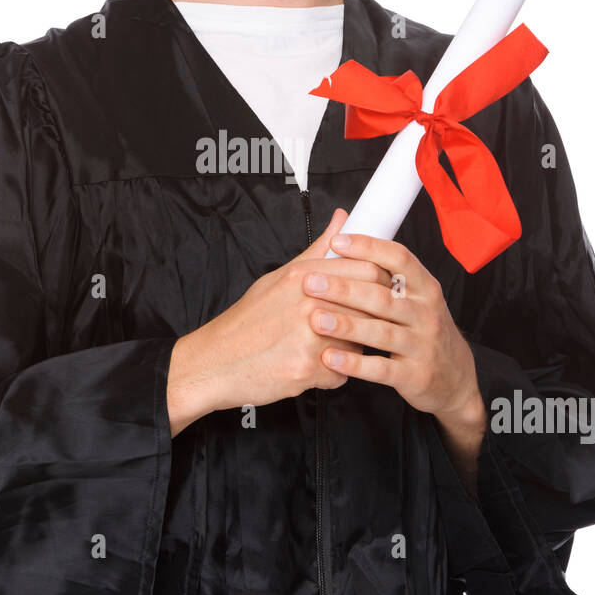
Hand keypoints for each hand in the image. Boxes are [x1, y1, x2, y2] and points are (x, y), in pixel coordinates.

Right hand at [167, 208, 393, 434]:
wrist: (214, 362)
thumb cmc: (246, 322)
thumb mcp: (278, 278)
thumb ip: (317, 250)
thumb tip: (342, 218)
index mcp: (303, 276)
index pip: (367, 270)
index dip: (380, 283)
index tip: (377, 293)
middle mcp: (309, 301)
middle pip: (370, 306)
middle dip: (369, 319)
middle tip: (357, 326)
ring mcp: (310, 336)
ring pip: (359, 343)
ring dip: (348, 350)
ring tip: (322, 348)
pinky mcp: (308, 369)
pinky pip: (341, 374)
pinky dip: (329, 375)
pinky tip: (309, 368)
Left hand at [302, 232, 486, 482]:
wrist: (454, 376)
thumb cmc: (423, 328)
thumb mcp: (414, 296)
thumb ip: (383, 270)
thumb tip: (345, 231)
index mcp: (425, 287)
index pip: (399, 259)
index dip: (368, 248)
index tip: (337, 243)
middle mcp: (426, 313)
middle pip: (383, 296)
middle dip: (344, 288)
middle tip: (310, 282)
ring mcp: (422, 345)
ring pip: (381, 332)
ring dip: (347, 325)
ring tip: (315, 319)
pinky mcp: (415, 375)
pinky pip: (381, 368)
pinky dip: (354, 363)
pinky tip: (329, 356)